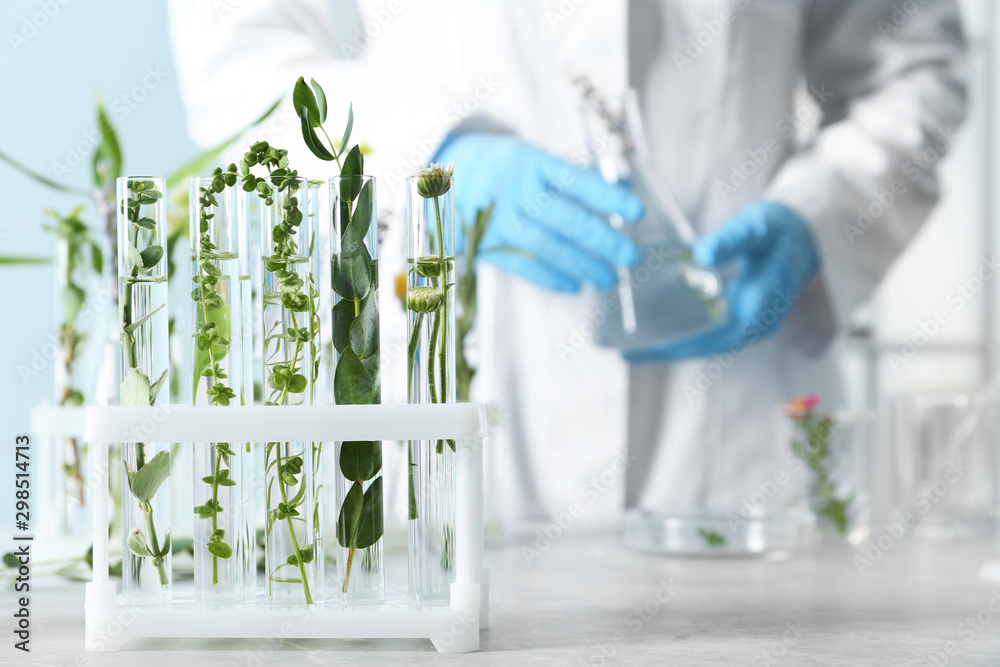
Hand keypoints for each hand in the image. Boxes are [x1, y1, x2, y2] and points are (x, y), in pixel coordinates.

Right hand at [434, 132, 643, 291]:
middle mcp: (517, 191)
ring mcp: (500, 219)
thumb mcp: (538, 158)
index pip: (578, 182)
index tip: (637, 211)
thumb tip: (622, 192)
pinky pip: (522, 264)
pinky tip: (574, 285)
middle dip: (602, 240)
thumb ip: (575, 177)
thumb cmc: (508, 167)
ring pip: (546, 246)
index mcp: (534, 163)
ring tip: (608, 277)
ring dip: (580, 264)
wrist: (451, 172)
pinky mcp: (487, 242)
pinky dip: (550, 277)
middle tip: (629, 255)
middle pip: (565, 219)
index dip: (609, 198)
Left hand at [624, 201, 819, 361]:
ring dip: (673, 350)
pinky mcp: (742, 320)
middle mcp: (758, 322)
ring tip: (633, 351)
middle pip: (709, 346)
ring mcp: (751, 325)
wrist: (804, 237)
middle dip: (669, 351)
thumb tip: (701, 255)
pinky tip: (656, 336)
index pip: (720, 332)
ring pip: (708, 345)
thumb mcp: (756, 226)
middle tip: (628, 353)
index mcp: (762, 302)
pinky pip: (710, 336)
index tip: (652, 345)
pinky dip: (683, 339)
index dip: (685, 342)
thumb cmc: (779, 229)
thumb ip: (731, 239)